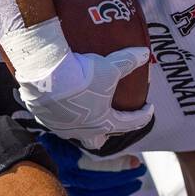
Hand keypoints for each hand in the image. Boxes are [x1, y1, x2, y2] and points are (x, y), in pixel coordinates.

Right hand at [18, 48, 153, 153]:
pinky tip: (60, 103)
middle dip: (104, 134)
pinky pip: (56, 122)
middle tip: (109, 121)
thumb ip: (128, 61)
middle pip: (97, 141)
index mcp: (104, 122)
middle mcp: (84, 131)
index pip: (130, 123)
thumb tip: (145, 53)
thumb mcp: (110, 67)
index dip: (142, 116)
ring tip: (83, 111)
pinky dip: (61, 115)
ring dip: (81, 125)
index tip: (149, 109)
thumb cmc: (83, 76)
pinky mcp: (45, 121)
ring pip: (75, 133)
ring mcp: (63, 128)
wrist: (47, 76)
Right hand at [38, 132, 145, 195]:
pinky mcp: (68, 193)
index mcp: (62, 157)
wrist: (32, 146)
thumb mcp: (70, 128)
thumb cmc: (54, 133)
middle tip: (140, 171)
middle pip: (95, 184)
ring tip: (136, 185)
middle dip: (122, 179)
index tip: (135, 162)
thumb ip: (89, 135)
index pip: (93, 167)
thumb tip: (118, 141)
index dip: (116, 166)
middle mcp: (62, 175)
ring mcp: (64, 186)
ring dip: (119, 193)